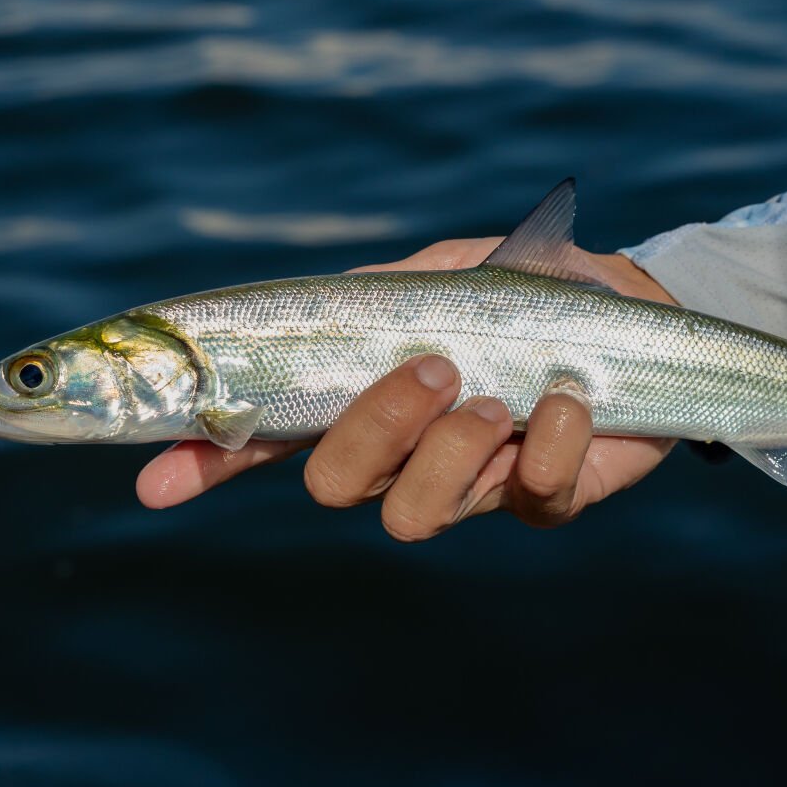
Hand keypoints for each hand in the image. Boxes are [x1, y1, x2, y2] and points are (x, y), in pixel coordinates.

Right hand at [135, 239, 678, 538]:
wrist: (632, 305)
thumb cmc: (521, 288)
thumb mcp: (439, 272)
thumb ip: (379, 298)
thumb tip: (330, 313)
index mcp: (360, 396)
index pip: (262, 443)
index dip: (205, 467)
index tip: (154, 487)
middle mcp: (402, 455)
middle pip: (334, 486)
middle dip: (375, 428)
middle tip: (436, 367)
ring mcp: (471, 485)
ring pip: (415, 514)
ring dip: (453, 449)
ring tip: (499, 395)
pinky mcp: (547, 498)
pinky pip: (531, 497)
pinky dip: (551, 441)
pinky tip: (569, 398)